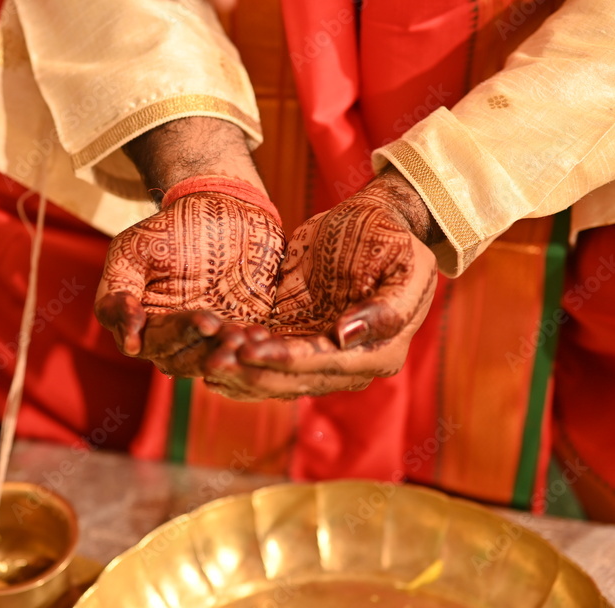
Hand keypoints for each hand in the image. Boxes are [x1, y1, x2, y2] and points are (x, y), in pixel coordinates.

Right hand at [95, 186, 283, 375]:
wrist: (222, 211)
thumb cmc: (169, 228)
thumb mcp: (131, 251)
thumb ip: (116, 294)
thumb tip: (130, 345)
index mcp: (144, 324)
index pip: (151, 342)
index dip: (171, 334)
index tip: (198, 322)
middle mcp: (174, 339)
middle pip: (183, 357)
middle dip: (200, 344)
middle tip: (216, 324)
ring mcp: (209, 340)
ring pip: (212, 359)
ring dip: (226, 351)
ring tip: (240, 335)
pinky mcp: (240, 333)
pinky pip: (243, 350)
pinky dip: (251, 347)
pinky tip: (261, 335)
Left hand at [204, 168, 440, 398]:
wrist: (372, 221)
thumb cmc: (393, 240)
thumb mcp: (408, 266)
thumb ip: (387, 308)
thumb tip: (346, 336)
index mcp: (379, 354)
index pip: (325, 366)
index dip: (284, 362)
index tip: (249, 352)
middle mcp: (347, 365)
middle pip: (292, 380)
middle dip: (251, 373)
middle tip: (213, 362)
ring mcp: (318, 356)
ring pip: (272, 376)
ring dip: (239, 372)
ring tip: (206, 359)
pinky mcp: (294, 339)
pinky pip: (262, 356)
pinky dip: (237, 356)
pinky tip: (209, 351)